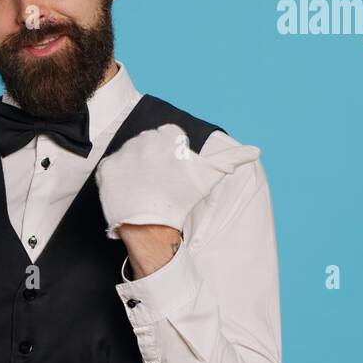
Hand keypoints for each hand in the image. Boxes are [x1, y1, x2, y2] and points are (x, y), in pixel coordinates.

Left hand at [95, 124, 259, 238]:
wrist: (151, 227)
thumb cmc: (181, 199)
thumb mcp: (209, 176)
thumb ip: (231, 159)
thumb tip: (256, 151)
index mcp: (168, 135)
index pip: (166, 136)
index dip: (168, 156)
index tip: (171, 172)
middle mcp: (143, 139)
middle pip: (145, 144)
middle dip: (150, 160)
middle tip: (156, 182)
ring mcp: (122, 153)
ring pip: (128, 155)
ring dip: (133, 168)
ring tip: (143, 187)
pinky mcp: (106, 168)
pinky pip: (110, 167)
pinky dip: (117, 178)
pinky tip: (128, 190)